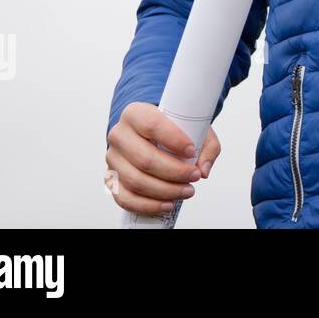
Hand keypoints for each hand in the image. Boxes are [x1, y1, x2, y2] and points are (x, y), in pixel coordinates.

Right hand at [104, 102, 219, 215]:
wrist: (152, 134)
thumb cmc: (174, 130)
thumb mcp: (194, 127)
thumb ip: (206, 146)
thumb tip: (204, 170)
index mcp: (135, 113)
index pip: (152, 125)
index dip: (173, 140)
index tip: (191, 151)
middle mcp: (119, 135)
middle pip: (144, 159)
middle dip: (174, 172)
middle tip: (195, 176)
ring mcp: (112, 159)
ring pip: (135, 181)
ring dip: (165, 191)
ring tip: (187, 191)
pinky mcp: (111, 179)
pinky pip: (125, 198)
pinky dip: (147, 205)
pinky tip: (167, 204)